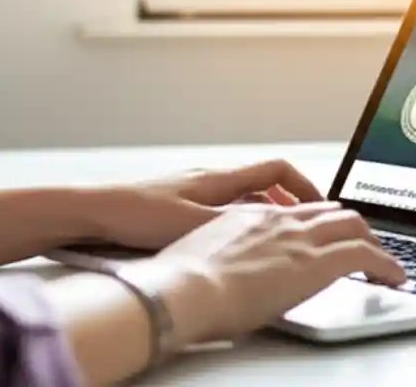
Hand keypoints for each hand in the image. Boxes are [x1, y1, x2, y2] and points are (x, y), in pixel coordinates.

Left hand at [87, 159, 326, 249]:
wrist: (92, 209)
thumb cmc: (137, 214)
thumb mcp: (194, 224)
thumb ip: (236, 226)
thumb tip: (276, 228)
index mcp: (220, 179)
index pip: (278, 170)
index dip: (306, 186)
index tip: (322, 206)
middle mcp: (210, 179)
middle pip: (263, 185)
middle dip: (290, 205)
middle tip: (306, 227)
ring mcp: (192, 190)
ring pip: (242, 199)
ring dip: (264, 215)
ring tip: (275, 239)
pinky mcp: (176, 205)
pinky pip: (220, 210)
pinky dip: (238, 223)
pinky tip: (231, 245)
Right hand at [141, 202, 405, 344]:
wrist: (186, 289)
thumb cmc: (181, 283)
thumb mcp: (199, 259)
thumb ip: (218, 259)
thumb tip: (216, 275)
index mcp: (249, 218)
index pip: (296, 211)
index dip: (318, 220)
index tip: (326, 231)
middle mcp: (279, 220)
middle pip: (330, 211)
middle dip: (352, 226)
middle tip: (365, 243)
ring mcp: (300, 238)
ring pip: (353, 226)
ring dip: (373, 243)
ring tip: (384, 261)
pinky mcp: (318, 262)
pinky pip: (366, 254)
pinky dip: (386, 264)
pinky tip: (395, 277)